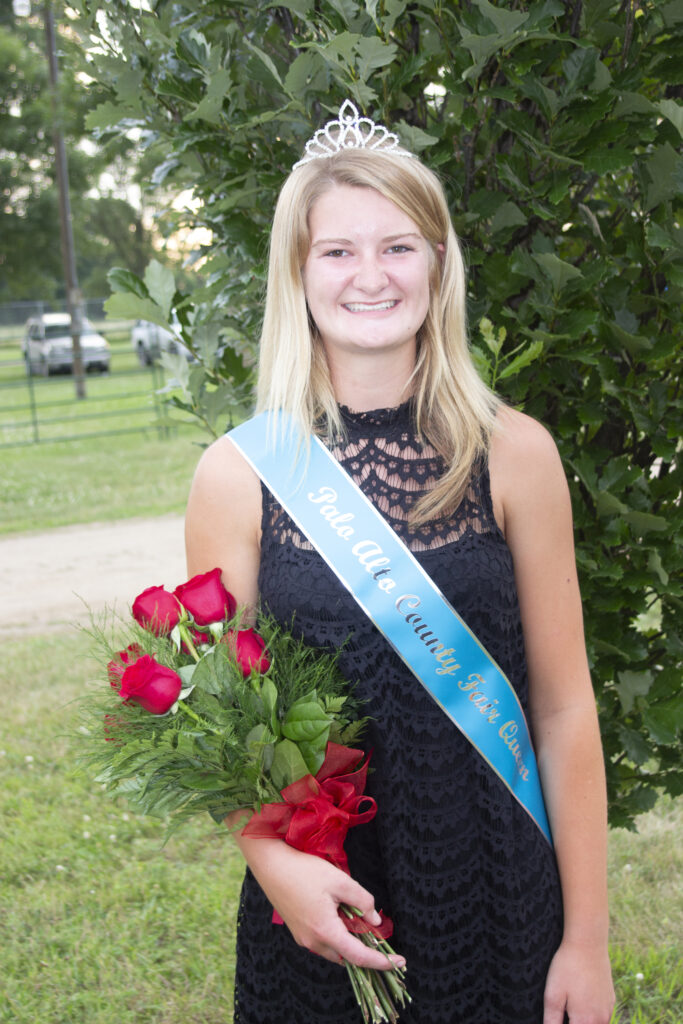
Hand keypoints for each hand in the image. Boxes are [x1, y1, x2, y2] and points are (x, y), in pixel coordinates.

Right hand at [237, 833, 405, 970]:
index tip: (399, 963)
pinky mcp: (298, 931)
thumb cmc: (306, 871)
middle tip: (377, 931)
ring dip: (349, 940)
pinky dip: (336, 934)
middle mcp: (313, 942)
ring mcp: (303, 939)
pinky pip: (323, 941)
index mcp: (326, 932)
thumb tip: (375, 921)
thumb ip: (363, 901)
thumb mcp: (341, 881)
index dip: (381, 962)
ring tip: (355, 916)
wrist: (272, 866)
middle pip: (347, 955)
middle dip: (365, 947)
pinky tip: (338, 913)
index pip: (359, 957)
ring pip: (334, 949)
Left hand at [543, 938, 614, 1023]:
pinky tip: (581, 998)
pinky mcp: (611, 1000)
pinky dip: (592, 1014)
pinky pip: (602, 1016)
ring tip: (570, 1005)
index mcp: (585, 1022)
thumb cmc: (568, 967)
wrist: (588, 943)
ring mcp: (608, 1010)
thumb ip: (552, 1021)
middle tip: (563, 1009)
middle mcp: (601, 1020)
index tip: (559, 1014)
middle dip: (573, 1021)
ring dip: (583, 1021)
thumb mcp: (553, 995)